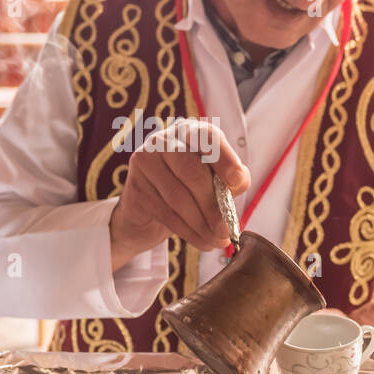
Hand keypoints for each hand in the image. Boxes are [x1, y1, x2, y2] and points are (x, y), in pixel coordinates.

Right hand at [108, 118, 249, 270]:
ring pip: (178, 197)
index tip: (237, 182)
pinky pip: (166, 213)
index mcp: (189, 132)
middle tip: (227, 230)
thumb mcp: (216, 181)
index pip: (207, 137)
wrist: (150, 213)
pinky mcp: (135, 187)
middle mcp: (164, 140)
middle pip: (192, 171)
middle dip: (213, 205)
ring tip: (217, 241)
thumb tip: (238, 182)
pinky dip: (188, 232)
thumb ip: (231, 179)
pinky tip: (202, 242)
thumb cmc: (191, 191)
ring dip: (202, 224)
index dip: (225, 159)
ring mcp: (145, 161)